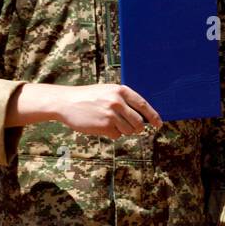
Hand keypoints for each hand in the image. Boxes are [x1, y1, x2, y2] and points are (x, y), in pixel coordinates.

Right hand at [13, 83, 161, 137]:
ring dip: (123, 130)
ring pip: (129, 130)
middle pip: (139, 122)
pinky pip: (117, 135)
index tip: (159, 124)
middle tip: (132, 129)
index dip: (153, 116)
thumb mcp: (107, 91)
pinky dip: (112, 134)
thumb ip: (124, 100)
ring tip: (109, 123)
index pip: (143, 105)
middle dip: (137, 128)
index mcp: (121, 90)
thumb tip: (143, 116)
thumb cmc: (88, 97)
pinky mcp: (104, 126)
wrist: (65, 102)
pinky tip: (101, 126)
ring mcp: (111, 114)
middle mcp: (118, 101)